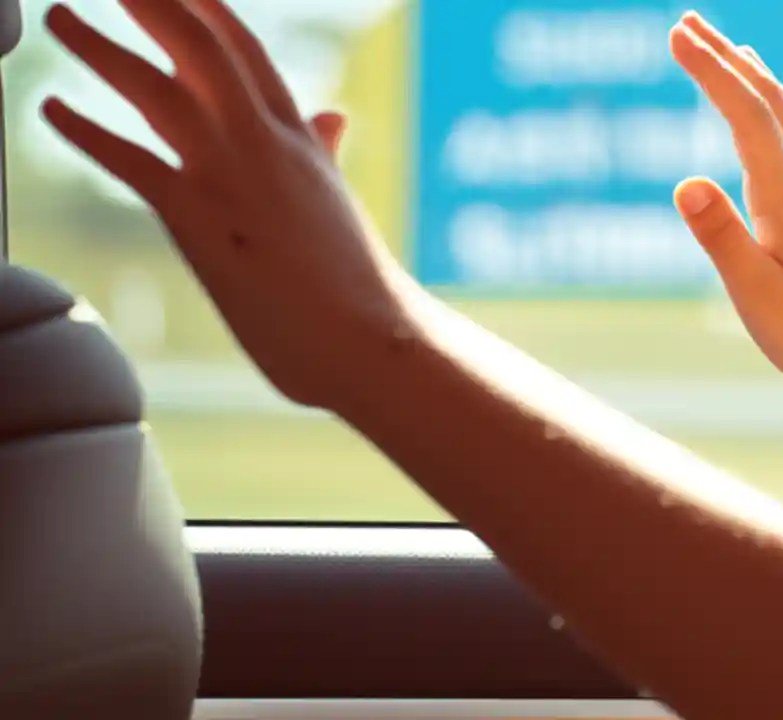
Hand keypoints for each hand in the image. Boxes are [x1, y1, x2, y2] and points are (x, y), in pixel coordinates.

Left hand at [43, 0, 407, 408]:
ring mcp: (231, 174)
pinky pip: (128, 158)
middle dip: (155, 6)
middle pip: (201, 49)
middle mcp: (267, 144)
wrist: (372, 336)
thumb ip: (323, 155)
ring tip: (58, 19)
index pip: (251, 57)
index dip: (212, 14)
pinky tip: (52, 109)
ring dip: (98, 48)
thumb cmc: (360, 288)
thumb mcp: (338, 204)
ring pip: (155, 88)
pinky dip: (85, 130)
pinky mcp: (197, 215)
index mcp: (303, 144)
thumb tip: (334, 116)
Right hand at [670, 12, 782, 394]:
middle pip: (770, 102)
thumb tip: (685, 182)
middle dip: (728, 58)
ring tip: (738, 52)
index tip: (677, 36)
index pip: (745, 115)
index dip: (711, 71)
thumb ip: (722, 237)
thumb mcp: (755, 294)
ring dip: (762, 80)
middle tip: (688, 23)